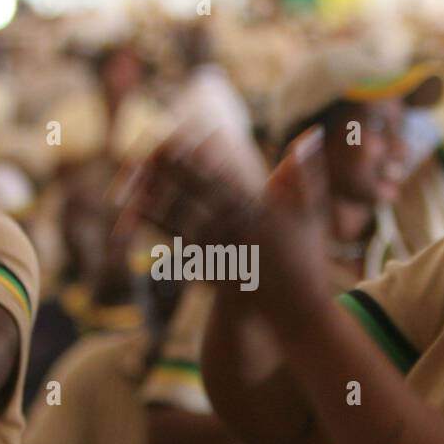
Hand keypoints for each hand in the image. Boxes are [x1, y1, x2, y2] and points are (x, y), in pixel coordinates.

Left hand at [118, 125, 330, 324]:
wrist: (299, 312)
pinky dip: (160, 232)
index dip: (198, 157)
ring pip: (183, 223)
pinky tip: (140, 219)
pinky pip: (179, 247)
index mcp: (259, 213)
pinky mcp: (211, 271)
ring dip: (156, 203)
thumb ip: (307, 171)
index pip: (223, 179)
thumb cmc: (306, 258)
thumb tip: (312, 131)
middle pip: (198, 197)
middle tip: (145, 151)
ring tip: (131, 185)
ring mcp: (222, 253)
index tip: (178, 137)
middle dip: (171, 173)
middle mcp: (237, 231)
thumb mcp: (311, 211)